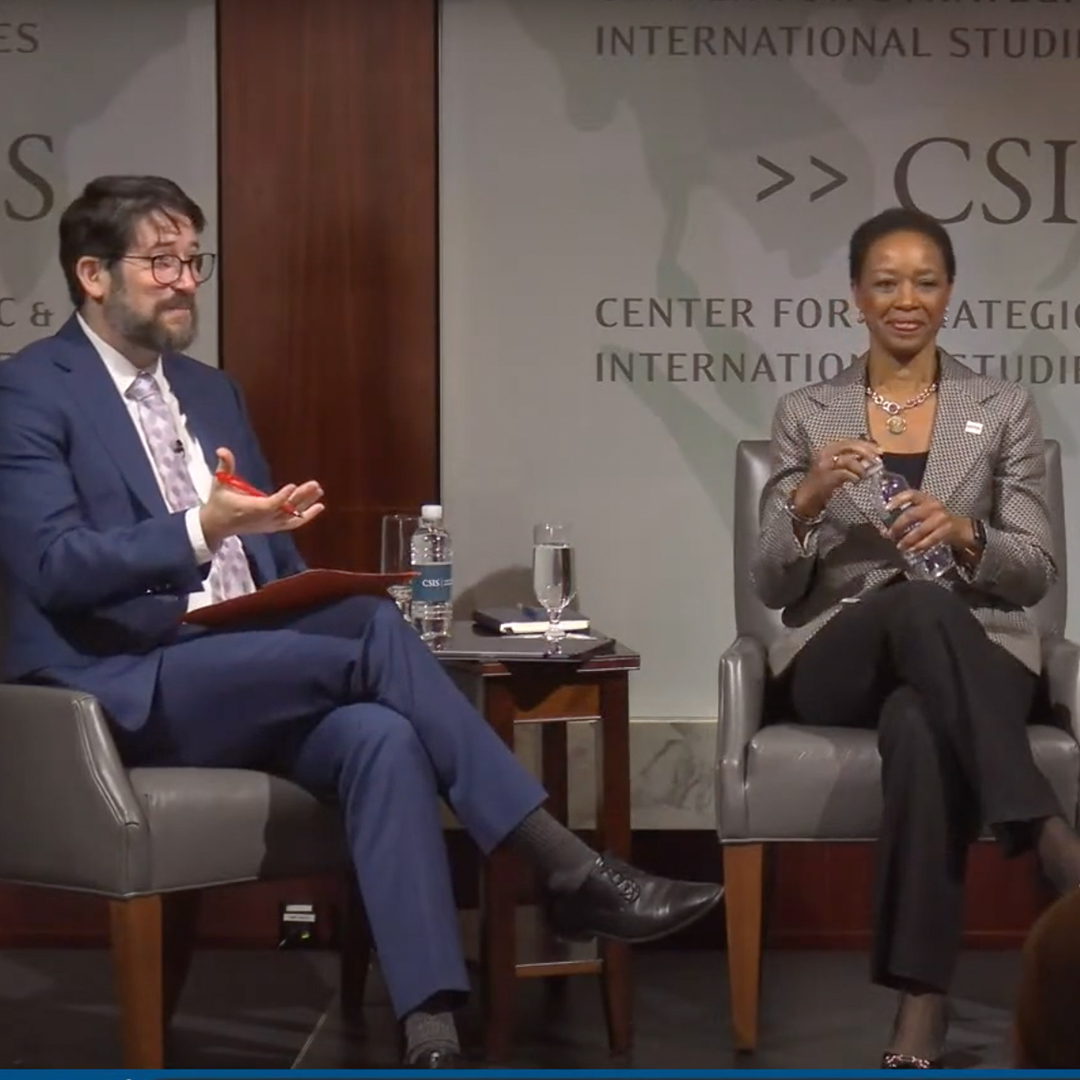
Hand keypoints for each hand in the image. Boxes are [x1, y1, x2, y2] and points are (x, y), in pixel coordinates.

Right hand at [199, 447, 324, 548]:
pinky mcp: (274, 526)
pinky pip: (293, 523)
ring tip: (319, 491)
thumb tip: (222, 450)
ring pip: (293, 516)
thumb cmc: (219, 502)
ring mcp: (270, 524)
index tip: (293, 486)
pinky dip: (307, 517)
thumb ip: (224, 467)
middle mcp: (263, 518)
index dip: (282, 497)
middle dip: (302, 497)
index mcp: (251, 508)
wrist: (218, 526)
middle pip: (286, 509)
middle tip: (315, 484)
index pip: (269, 505)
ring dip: (307, 504)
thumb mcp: (219, 483)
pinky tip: (319, 507)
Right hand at [790, 437, 881, 519]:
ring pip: (848, 460)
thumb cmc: (822, 483)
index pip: (850, 442)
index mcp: (828, 449)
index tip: (879, 450)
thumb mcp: (835, 468)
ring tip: (864, 475)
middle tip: (876, 460)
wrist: (805, 498)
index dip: (866, 445)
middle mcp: (825, 454)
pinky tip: (856, 482)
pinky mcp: (826, 478)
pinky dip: (854, 477)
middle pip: (849, 446)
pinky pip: (845, 474)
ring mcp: (825, 466)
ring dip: (861, 468)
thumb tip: (869, 460)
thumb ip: (850, 462)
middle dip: (866, 452)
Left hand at [886, 489, 972, 553]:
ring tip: (900, 546)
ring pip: (919, 529)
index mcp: (927, 500)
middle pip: (911, 514)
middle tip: (890, 534)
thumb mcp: (926, 513)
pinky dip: (920, 546)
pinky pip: (930, 539)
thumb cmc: (939, 521)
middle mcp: (934, 506)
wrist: (964, 529)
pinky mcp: (947, 530)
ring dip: (907, 539)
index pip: (911, 494)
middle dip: (898, 526)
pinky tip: (913, 550)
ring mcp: (941, 518)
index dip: (898, 499)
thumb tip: (887, 530)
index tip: (887, 508)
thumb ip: (909, 518)